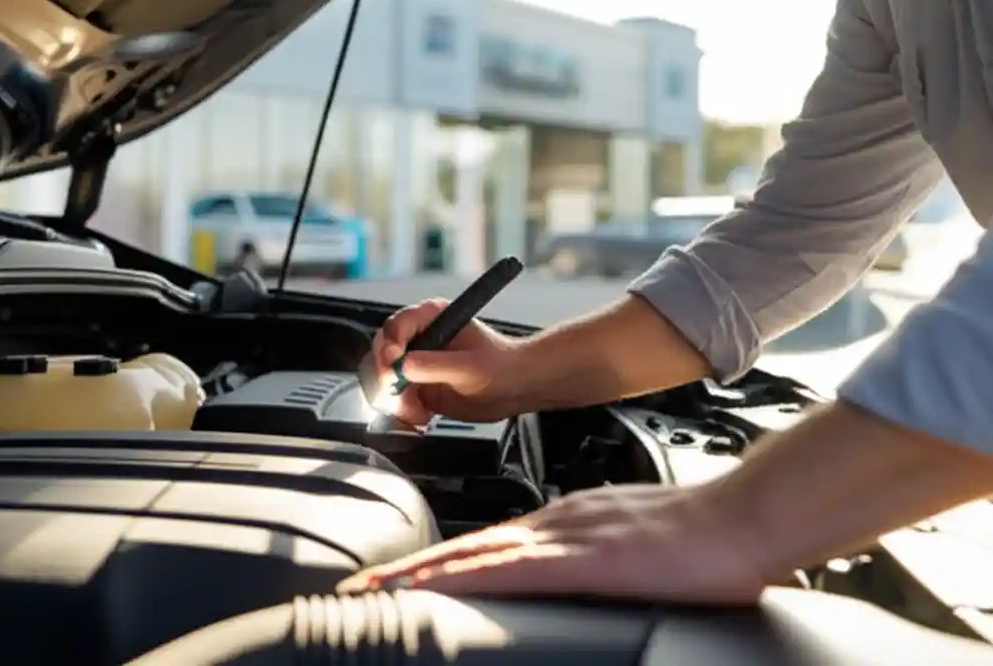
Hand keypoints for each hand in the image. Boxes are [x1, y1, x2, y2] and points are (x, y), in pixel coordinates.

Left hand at [336, 483, 770, 603]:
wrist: (744, 518)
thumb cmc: (702, 537)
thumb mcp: (633, 547)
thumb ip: (596, 562)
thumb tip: (579, 582)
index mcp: (566, 523)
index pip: (487, 546)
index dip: (439, 564)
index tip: (403, 580)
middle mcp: (556, 524)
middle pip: (468, 548)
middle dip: (414, 570)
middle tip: (366, 588)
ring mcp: (568, 538)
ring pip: (478, 556)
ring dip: (424, 574)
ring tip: (379, 592)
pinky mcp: (586, 558)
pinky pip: (514, 569)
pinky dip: (467, 577)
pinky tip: (440, 587)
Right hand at [373, 298, 526, 425]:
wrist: (516, 388)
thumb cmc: (502, 367)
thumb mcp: (468, 367)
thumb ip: (434, 366)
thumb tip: (402, 366)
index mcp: (432, 318)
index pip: (397, 326)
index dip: (390, 344)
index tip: (393, 364)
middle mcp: (420, 337)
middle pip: (382, 350)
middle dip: (385, 375)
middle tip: (396, 391)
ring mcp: (417, 362)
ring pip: (385, 377)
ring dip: (394, 397)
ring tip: (416, 409)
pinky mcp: (418, 385)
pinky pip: (396, 397)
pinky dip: (402, 409)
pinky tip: (420, 415)